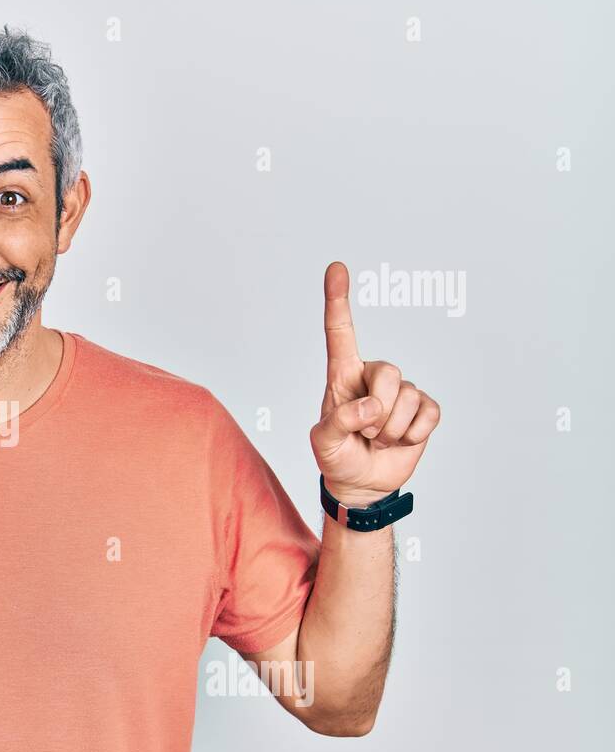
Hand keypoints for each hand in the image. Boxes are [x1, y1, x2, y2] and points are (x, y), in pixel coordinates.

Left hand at [310, 263, 440, 507]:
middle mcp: (373, 377)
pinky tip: (400, 441)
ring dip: (391, 429)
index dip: (338, 300)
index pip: (340, 333)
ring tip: (377, 440)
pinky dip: (413, 434)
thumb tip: (370, 406)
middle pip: (388, 372)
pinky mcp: (423, 410)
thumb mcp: (324, 442)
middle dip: (377, 411)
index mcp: (342, 376)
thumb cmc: (337, 456)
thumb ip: (339, 421)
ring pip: (408, 398)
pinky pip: (428, 414)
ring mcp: (400, 392)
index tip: (336, 267)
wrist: (362, 484)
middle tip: (364, 433)